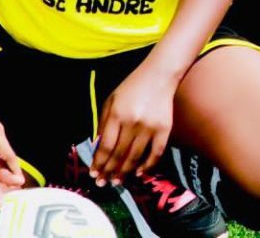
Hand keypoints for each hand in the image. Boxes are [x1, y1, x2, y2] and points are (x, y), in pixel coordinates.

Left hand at [89, 65, 176, 185]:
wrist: (159, 75)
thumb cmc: (131, 88)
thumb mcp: (110, 101)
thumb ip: (102, 124)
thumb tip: (98, 150)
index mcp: (117, 115)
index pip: (105, 147)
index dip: (99, 163)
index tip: (94, 174)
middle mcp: (133, 123)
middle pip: (119, 155)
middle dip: (109, 171)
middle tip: (103, 183)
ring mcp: (150, 127)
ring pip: (135, 157)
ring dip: (125, 172)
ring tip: (118, 182)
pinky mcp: (165, 129)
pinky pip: (156, 153)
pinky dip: (148, 165)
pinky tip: (139, 173)